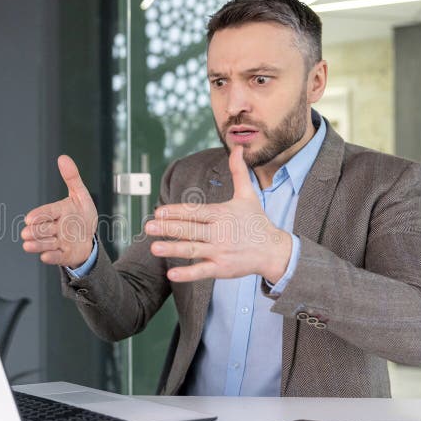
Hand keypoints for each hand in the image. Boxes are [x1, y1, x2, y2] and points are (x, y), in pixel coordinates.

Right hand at [22, 155, 97, 267]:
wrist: (90, 237)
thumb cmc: (82, 215)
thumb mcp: (80, 195)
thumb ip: (72, 178)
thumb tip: (63, 158)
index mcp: (57, 212)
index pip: (47, 212)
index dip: (39, 215)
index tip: (29, 219)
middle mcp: (55, 227)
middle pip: (43, 229)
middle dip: (35, 231)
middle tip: (27, 232)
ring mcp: (59, 242)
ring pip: (46, 243)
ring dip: (38, 244)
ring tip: (28, 245)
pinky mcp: (64, 255)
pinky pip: (56, 257)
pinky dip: (51, 257)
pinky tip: (45, 257)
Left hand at [144, 145, 291, 282]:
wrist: (274, 250)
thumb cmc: (256, 221)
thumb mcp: (248, 195)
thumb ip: (238, 172)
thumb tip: (237, 147)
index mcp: (222, 214)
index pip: (195, 212)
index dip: (176, 212)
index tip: (159, 212)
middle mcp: (220, 232)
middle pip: (190, 230)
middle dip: (168, 228)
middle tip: (147, 227)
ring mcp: (221, 251)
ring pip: (193, 250)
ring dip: (173, 249)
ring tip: (154, 248)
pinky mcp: (223, 269)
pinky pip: (203, 271)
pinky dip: (188, 273)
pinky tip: (171, 273)